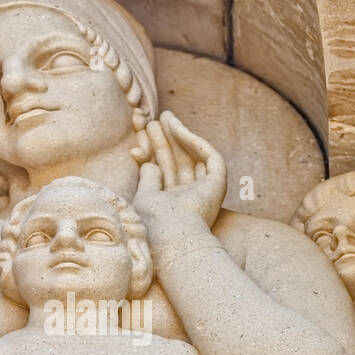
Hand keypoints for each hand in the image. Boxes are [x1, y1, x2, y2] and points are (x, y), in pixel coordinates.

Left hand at [131, 111, 225, 230]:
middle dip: (165, 141)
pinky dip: (195, 142)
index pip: (162, 173)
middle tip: (152, 121)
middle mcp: (189, 198)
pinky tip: (179, 129)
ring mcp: (205, 191)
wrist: (173, 237)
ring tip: (164, 117)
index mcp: (171, 204)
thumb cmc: (154, 224)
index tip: (136, 146)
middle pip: (177, 162)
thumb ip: (148, 179)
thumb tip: (148, 163)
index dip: (150, 156)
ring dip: (179, 136)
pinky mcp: (218, 184)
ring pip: (192, 156)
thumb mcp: (145, 198)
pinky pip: (209, 157)